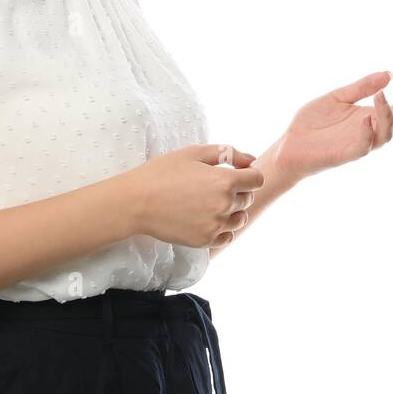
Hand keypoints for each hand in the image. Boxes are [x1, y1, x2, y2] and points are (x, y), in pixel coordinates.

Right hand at [126, 144, 264, 247]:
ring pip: (239, 219)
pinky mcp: (205, 240)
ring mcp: (215, 225)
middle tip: (214, 187)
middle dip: (238, 191)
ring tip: (210, 204)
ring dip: (232, 211)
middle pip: (248, 198)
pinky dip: (222, 229)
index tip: (236, 174)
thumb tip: (251, 159)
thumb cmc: (162, 173)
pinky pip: (227, 236)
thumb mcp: (194, 153)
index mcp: (225, 181)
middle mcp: (224, 205)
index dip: (248, 175)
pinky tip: (206, 219)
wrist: (135, 203)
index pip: (257, 179)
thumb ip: (227, 154)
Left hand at [270, 70, 392, 184]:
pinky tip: (365, 118)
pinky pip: (363, 146)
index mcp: (370, 116)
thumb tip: (390, 74)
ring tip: (382, 97)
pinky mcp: (345, 154)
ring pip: (386, 134)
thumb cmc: (312, 123)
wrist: (289, 145)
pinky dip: (367, 132)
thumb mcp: (338, 96)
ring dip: (388, 115)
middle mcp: (369, 130)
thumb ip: (362, 86)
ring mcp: (359, 143)